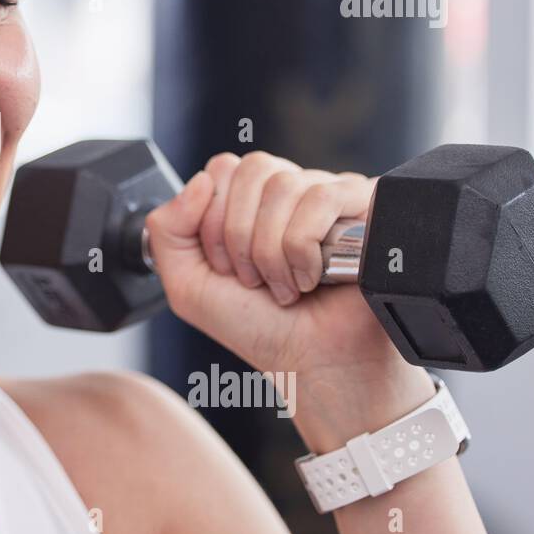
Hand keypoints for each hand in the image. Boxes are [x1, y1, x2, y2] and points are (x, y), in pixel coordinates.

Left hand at [144, 151, 433, 446]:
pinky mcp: (368, 205)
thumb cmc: (258, 328)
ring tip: (286, 286)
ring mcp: (332, 195)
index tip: (227, 269)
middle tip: (254, 280)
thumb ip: (166, 229)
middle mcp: (293, 190)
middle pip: (252, 169)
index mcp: (252, 200)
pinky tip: (313, 278)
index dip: (215, 221)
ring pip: (284, 185)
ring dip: (272, 252)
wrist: (310, 365)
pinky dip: (302, 249)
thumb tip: (201, 180)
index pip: (223, 169)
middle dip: (240, 235)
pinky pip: (321, 198)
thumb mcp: (187, 284)